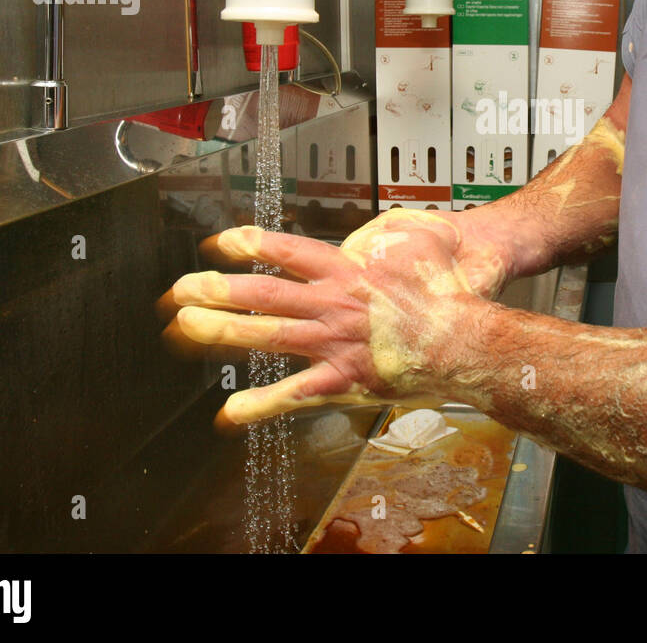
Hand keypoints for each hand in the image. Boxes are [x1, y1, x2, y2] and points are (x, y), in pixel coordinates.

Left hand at [160, 210, 491, 426]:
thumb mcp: (418, 243)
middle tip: (180, 289)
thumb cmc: (447, 293)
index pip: (286, 251)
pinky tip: (229, 413)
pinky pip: (292, 394)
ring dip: (222, 331)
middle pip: (263, 293)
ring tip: (184, 329)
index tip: (220, 243)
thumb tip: (369, 233)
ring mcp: (334, 344)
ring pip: (267, 335)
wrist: (466, 341)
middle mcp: (334, 304)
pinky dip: (259, 404)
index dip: (248, 245)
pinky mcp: (343, 381)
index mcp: (348, 271)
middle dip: (216, 289)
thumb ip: (386, 236)